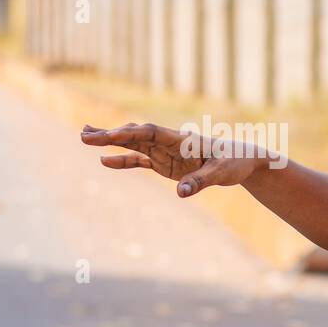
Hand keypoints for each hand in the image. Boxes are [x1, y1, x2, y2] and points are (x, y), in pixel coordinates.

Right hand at [80, 122, 268, 196]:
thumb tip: (181, 193)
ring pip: (133, 143)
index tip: (109, 134)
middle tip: (84, 135)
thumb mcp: (220, 174)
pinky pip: (140, 160)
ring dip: (110, 141)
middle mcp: (169, 142)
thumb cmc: (234, 162)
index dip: (129, 133)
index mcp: (182, 139)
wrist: (243, 160)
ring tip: (85, 136)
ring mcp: (165, 152)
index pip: (150, 132)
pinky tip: (104, 161)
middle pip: (135, 134)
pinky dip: (122, 161)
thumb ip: (199, 182)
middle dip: (110, 134)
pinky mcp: (166, 163)